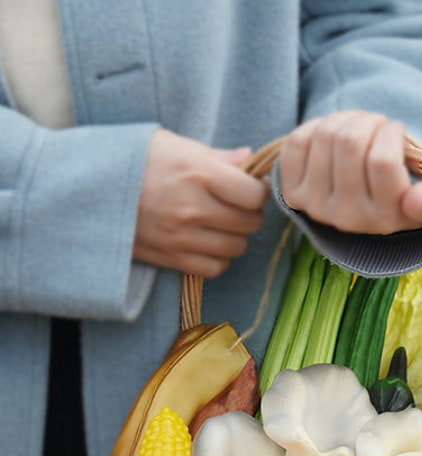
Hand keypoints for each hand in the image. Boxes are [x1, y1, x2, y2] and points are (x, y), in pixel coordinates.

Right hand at [134, 129, 268, 277]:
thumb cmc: (131, 159)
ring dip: (235, 236)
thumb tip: (248, 158)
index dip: (258, 191)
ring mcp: (182, 237)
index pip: (254, 195)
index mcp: (197, 173)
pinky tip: (207, 242)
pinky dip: (217, 257)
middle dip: (249, 213)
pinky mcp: (170, 259)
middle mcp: (193, 208)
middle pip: (249, 223)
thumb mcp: (172, 144)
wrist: (84, 188)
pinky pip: (214, 268)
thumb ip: (215, 155)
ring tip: (220, 223)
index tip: (251, 187)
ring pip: (236, 247)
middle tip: (236, 205)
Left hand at [279, 110, 421, 234]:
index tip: (396, 131)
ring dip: (345, 118)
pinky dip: (316, 126)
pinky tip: (333, 133)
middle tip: (377, 123)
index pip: (382, 162)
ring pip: (326, 136)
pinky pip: (298, 141)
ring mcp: (316, 207)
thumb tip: (417, 199)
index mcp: (384, 219)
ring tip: (358, 125)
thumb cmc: (401, 199)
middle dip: (368, 120)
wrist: (362, 215)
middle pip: (350, 143)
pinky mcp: (293, 194)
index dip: (391, 133)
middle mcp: (348, 218)